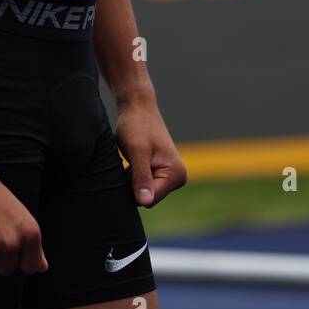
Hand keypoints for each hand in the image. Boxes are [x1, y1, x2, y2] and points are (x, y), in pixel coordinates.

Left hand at [115, 93, 186, 207]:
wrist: (137, 106)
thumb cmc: (136, 125)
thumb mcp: (137, 152)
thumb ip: (142, 177)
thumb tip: (145, 202)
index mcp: (176, 174)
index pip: (150, 200)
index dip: (134, 187)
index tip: (130, 167)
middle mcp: (178, 177)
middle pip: (148, 197)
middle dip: (134, 183)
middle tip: (131, 162)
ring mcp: (170, 175)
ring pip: (144, 191)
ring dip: (133, 178)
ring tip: (132, 160)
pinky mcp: (161, 172)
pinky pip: (143, 184)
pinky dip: (134, 175)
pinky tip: (132, 161)